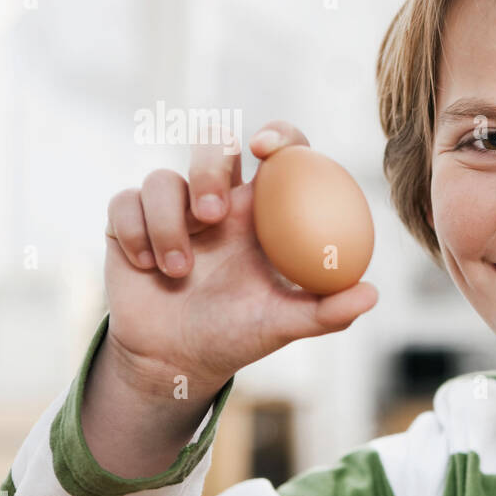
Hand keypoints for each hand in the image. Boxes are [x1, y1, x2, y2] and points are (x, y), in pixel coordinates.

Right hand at [102, 119, 378, 395]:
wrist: (176, 360)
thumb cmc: (238, 335)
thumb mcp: (285, 325)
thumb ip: (328, 311)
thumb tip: (371, 293)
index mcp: (263, 213)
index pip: (280, 153)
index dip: (279, 135)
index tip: (267, 148)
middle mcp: (220, 202)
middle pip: (215, 145)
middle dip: (210, 169)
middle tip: (212, 214)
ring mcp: (173, 209)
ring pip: (164, 178)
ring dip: (167, 223)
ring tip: (176, 270)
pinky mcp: (131, 222)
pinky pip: (124, 202)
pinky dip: (133, 233)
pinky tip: (146, 267)